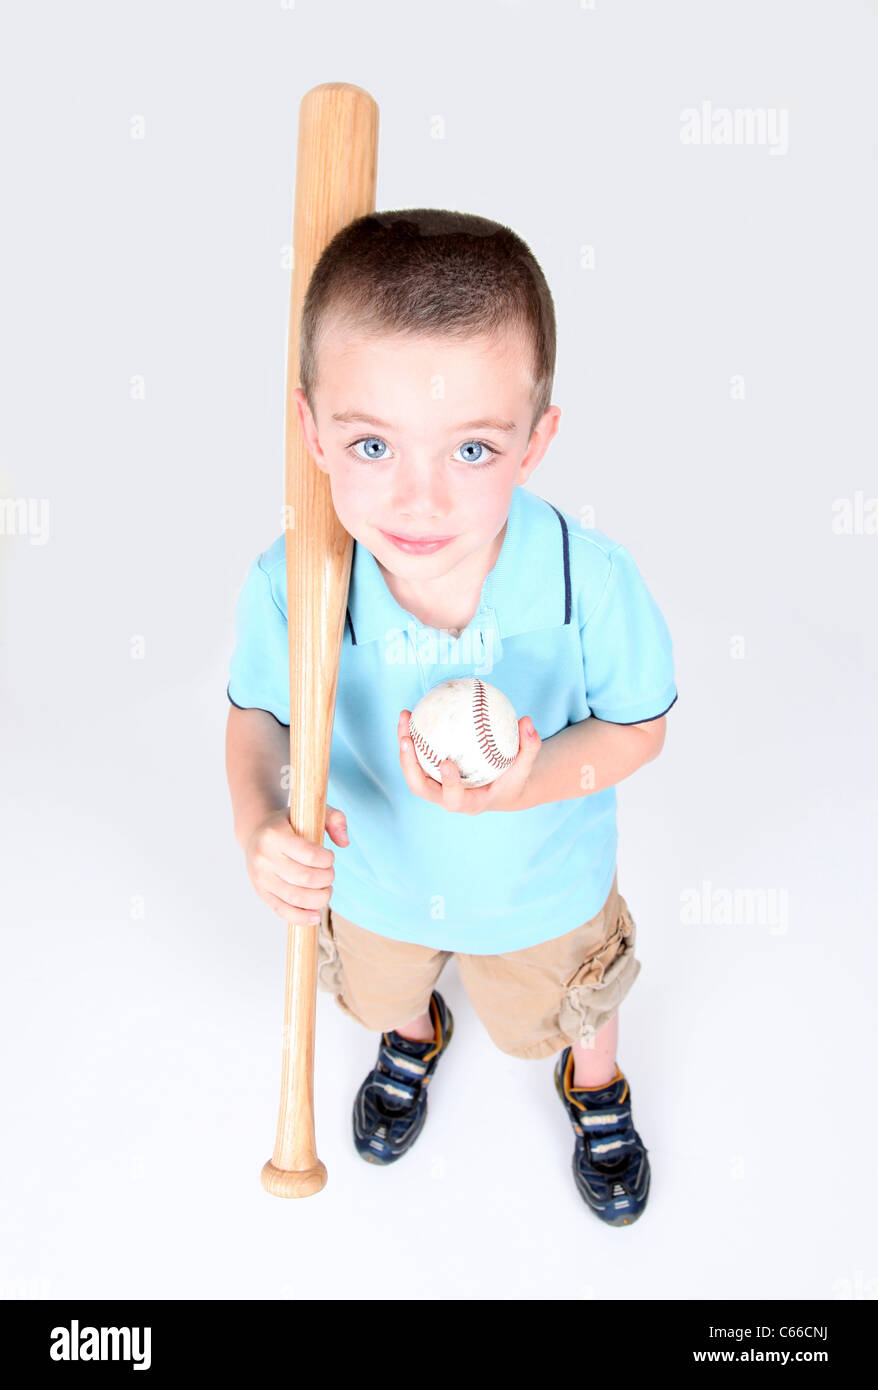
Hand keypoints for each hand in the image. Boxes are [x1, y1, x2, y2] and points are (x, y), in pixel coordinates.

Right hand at [243, 805, 345, 924]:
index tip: (330, 858)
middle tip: (330, 874)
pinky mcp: (261, 892)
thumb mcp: (311, 811)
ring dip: (319, 898)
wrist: (256, 833)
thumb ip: (334, 819)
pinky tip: (315, 916)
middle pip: (305, 879)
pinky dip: (301, 917)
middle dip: (326, 879)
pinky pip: (281, 910)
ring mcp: (261, 877)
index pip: (309, 855)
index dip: (327, 860)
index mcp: (274, 835)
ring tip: (326, 891)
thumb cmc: (289, 824)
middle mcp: (264, 857)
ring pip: (296, 898)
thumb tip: (344, 843)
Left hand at [397, 709, 541, 814]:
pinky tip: (412, 714)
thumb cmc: (513, 779)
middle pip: (420, 788)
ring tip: (405, 718)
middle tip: (407, 739)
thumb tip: (526, 721)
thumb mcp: (525, 766)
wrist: (501, 791)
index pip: (455, 798)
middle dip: (409, 765)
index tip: (447, 762)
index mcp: (470, 802)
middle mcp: (448, 798)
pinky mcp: (430, 777)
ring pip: (412, 772)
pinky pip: (416, 759)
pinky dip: (411, 738)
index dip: (448, 784)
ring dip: (404, 747)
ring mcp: (436, 788)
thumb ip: (529, 746)